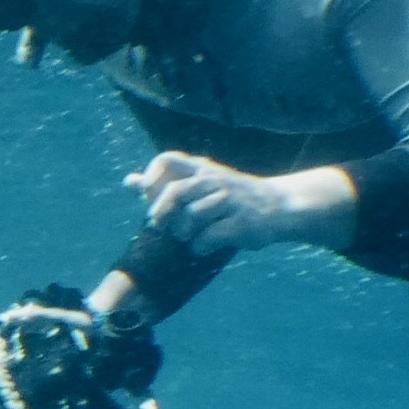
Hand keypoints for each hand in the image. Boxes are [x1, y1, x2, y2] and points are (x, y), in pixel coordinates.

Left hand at [126, 149, 354, 253]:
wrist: (279, 206)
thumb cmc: (231, 199)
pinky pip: (209, 237)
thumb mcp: (201, 184)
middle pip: (175, 192)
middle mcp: (215, 179)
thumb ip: (166, 184)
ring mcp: (231, 200)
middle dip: (163, 214)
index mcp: (202, 169)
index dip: (151, 180)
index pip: (166, 160)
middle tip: (164, 228)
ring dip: (183, 234)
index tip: (148, 198)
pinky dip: (199, 247)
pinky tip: (201, 248)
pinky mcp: (243, 222)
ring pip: (192, 216)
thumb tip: (129, 181)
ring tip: (188, 238)